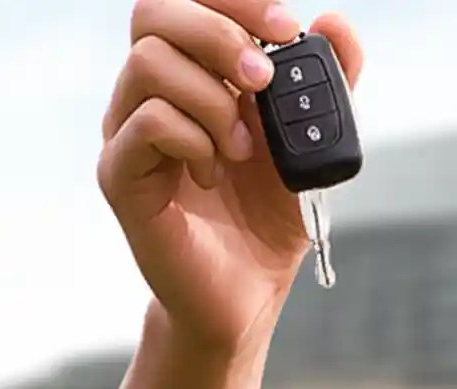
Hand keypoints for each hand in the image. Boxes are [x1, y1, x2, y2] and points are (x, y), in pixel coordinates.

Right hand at [97, 0, 363, 352]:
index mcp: (193, 76)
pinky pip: (146, 123)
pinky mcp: (122, 174)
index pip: (186, 2)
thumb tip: (334, 21)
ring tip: (243, 149)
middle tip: (263, 79)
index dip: (233, 0)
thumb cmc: (269, 216)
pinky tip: (213, 173)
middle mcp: (152, 94)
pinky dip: (195, 140)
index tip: (284, 25)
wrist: (249, 291)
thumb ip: (327, 86)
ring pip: (150, 64)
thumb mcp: (312, 145)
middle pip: (154, 14)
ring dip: (214, 100)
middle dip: (221, 34)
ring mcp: (130, 132)